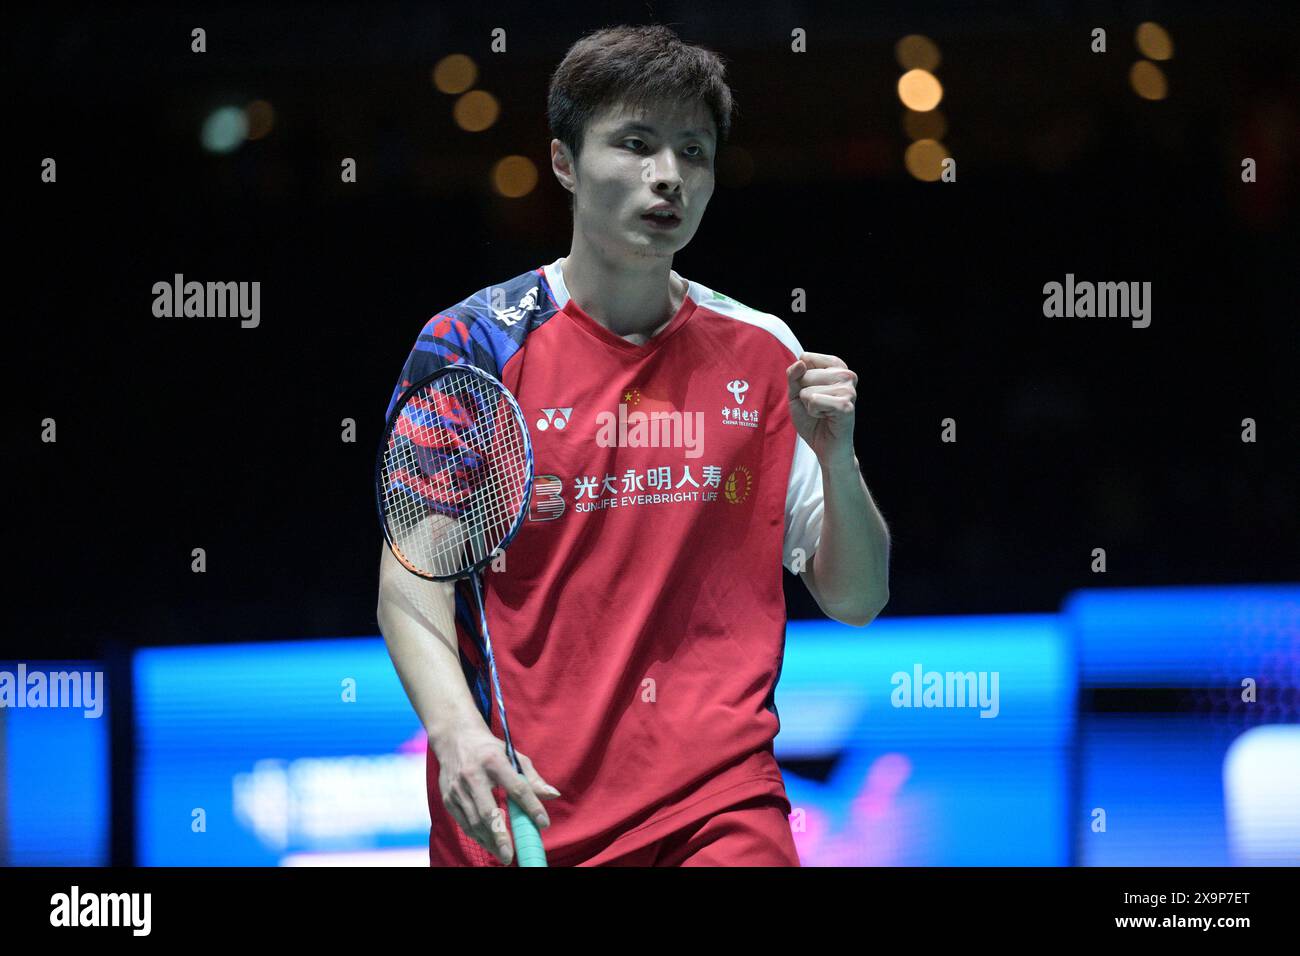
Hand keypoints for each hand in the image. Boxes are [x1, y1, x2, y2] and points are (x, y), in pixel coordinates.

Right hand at [435, 722, 560, 864]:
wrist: (455, 739)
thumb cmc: (490, 750)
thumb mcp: (513, 755)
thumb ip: (533, 778)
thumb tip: (553, 795)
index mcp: (494, 761)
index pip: (516, 787)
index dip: (531, 806)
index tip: (543, 823)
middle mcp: (473, 775)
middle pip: (488, 811)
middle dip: (500, 835)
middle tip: (511, 854)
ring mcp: (457, 788)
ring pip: (474, 821)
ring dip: (490, 841)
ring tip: (504, 854)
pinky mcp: (447, 798)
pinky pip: (464, 823)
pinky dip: (477, 836)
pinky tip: (489, 844)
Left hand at [786, 351, 857, 466]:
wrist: (825, 447)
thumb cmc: (813, 419)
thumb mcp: (796, 393)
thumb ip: (794, 375)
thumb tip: (801, 363)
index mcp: (837, 367)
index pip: (806, 358)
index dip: (800, 378)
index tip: (812, 392)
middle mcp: (847, 375)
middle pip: (805, 373)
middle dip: (803, 393)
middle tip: (818, 407)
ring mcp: (848, 390)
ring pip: (808, 389)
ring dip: (809, 405)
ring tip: (823, 413)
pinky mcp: (846, 406)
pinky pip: (813, 401)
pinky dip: (813, 412)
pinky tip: (826, 418)